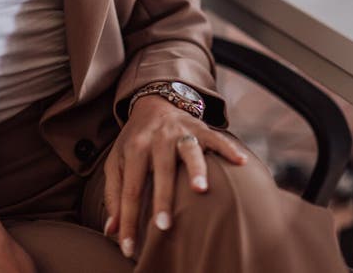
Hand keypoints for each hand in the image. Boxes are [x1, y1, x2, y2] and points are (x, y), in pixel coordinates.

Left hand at [103, 95, 246, 258]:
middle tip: (163, 227)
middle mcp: (158, 138)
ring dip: (195, 169)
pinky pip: (216, 138)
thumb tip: (112, 230)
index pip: (130, 189)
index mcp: (135, 148)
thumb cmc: (134, 141)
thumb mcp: (117, 163)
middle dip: (162, 198)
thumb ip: (115, 195)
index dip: (128, 219)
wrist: (152, 104)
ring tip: (200, 190)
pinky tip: (240, 162)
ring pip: (189, 150)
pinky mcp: (200, 128)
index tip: (128, 248)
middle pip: (160, 171)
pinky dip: (228, 149)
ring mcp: (181, 132)